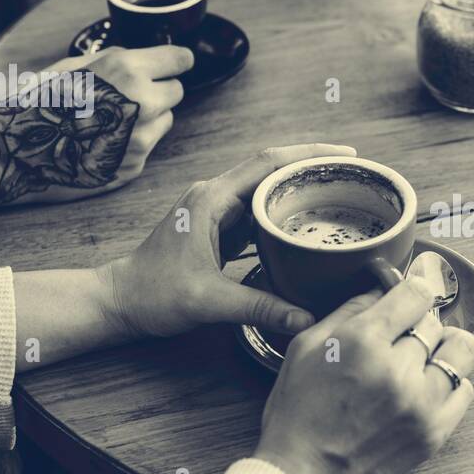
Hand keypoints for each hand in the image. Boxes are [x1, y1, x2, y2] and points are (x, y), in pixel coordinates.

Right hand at [10, 46, 195, 204]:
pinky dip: (133, 142)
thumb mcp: (75, 65)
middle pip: (176, 92)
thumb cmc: (40, 101)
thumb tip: (145, 56)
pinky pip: (148, 146)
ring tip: (109, 119)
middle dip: (159, 90)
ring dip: (149, 118)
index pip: (180, 60)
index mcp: (128, 71)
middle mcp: (141, 104)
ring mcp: (141, 138)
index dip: (176, 61)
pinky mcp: (135, 165)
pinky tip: (102, 140)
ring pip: (165, 120)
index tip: (175, 63)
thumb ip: (116, 59)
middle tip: (129, 94)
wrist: (16, 149)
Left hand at [99, 143, 355, 338]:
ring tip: (339, 195)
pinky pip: (258, 211)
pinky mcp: (218, 227)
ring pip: (266, 189)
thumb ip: (260, 308)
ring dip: (300, 189)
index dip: (310, 154)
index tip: (346, 156)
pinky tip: (306, 223)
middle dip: (313, 168)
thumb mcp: (209, 302)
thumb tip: (306, 319)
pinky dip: (284, 212)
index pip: (269, 162)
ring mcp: (216, 210)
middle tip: (354, 176)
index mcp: (212, 199)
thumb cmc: (153, 294)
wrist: (119, 301)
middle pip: (272, 168)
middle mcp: (214, 196)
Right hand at [253, 279, 473, 473]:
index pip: (417, 293)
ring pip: (461, 351)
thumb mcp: (305, 347)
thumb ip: (348, 310)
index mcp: (362, 342)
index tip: (408, 299)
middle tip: (400, 339)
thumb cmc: (298, 414)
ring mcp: (421, 404)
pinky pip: (465, 389)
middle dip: (418, 325)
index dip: (412, 291)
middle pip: (435, 323)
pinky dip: (450, 384)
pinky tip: (426, 389)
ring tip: (422, 360)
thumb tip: (382, 287)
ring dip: (442, 350)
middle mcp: (397, 370)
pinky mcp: (435, 432)